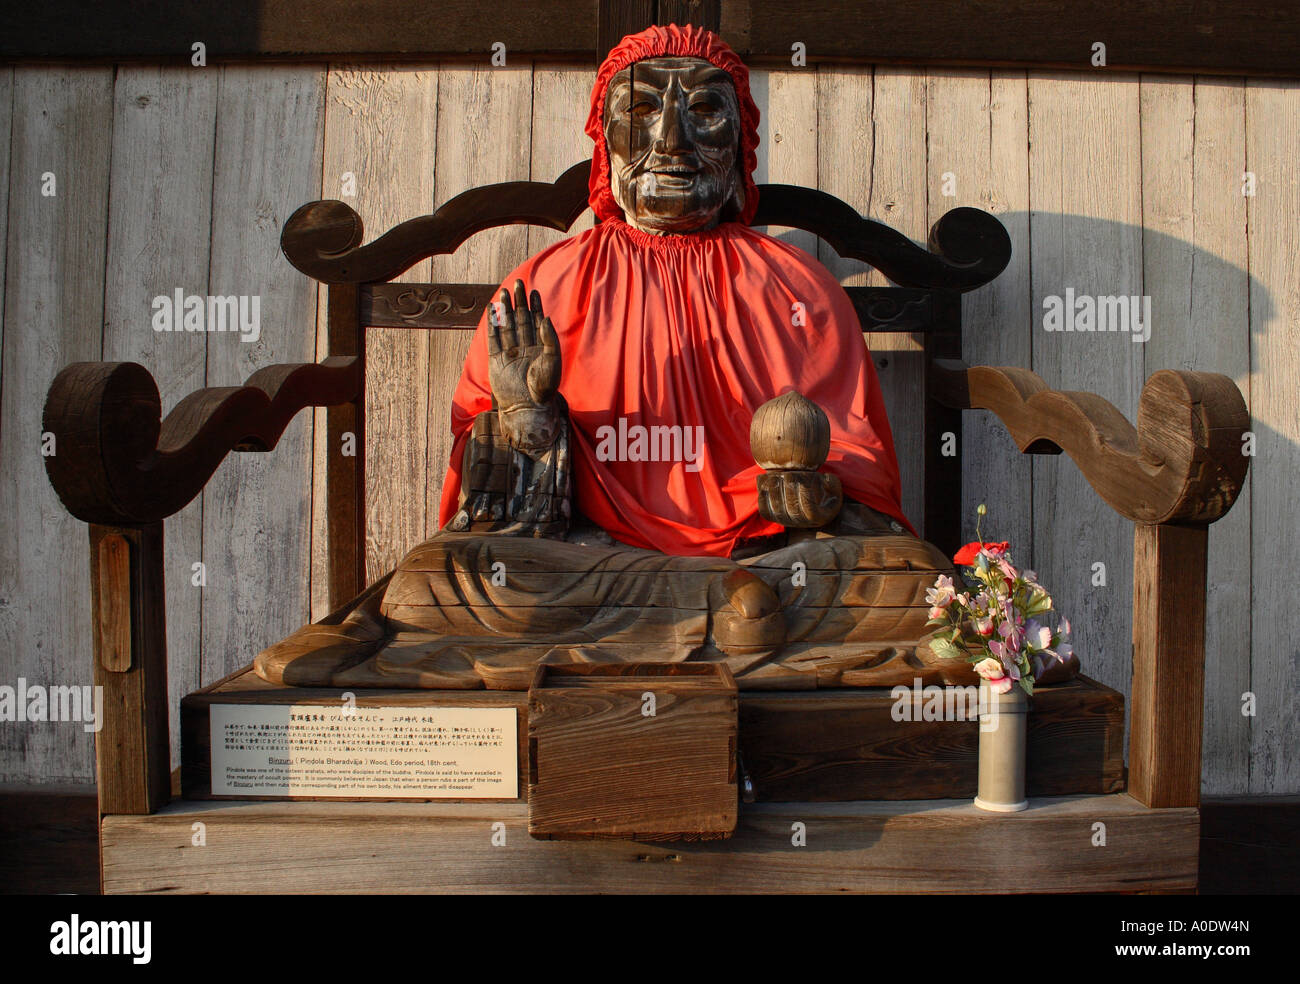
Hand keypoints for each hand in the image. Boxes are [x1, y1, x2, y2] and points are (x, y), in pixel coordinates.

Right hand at [488, 280, 560, 411]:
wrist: (527, 408)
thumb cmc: (544, 388)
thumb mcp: (553, 361)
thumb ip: (549, 338)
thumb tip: (544, 317)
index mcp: (540, 347)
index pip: (537, 321)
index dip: (535, 306)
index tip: (533, 291)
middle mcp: (525, 348)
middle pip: (521, 319)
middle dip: (519, 302)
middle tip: (518, 283)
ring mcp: (510, 353)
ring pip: (507, 326)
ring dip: (505, 310)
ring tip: (504, 293)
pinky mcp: (496, 361)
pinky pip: (494, 339)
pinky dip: (493, 326)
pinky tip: (493, 312)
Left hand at [756, 470, 842, 528]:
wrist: (810, 499)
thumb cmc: (822, 490)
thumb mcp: (833, 486)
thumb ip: (831, 482)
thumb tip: (824, 479)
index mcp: (818, 517)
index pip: (810, 509)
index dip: (805, 493)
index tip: (803, 478)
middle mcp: (802, 523)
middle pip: (792, 510)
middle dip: (789, 490)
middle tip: (786, 474)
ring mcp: (786, 522)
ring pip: (777, 511)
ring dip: (775, 492)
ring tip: (775, 476)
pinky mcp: (774, 518)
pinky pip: (765, 511)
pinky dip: (762, 497)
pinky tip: (764, 483)